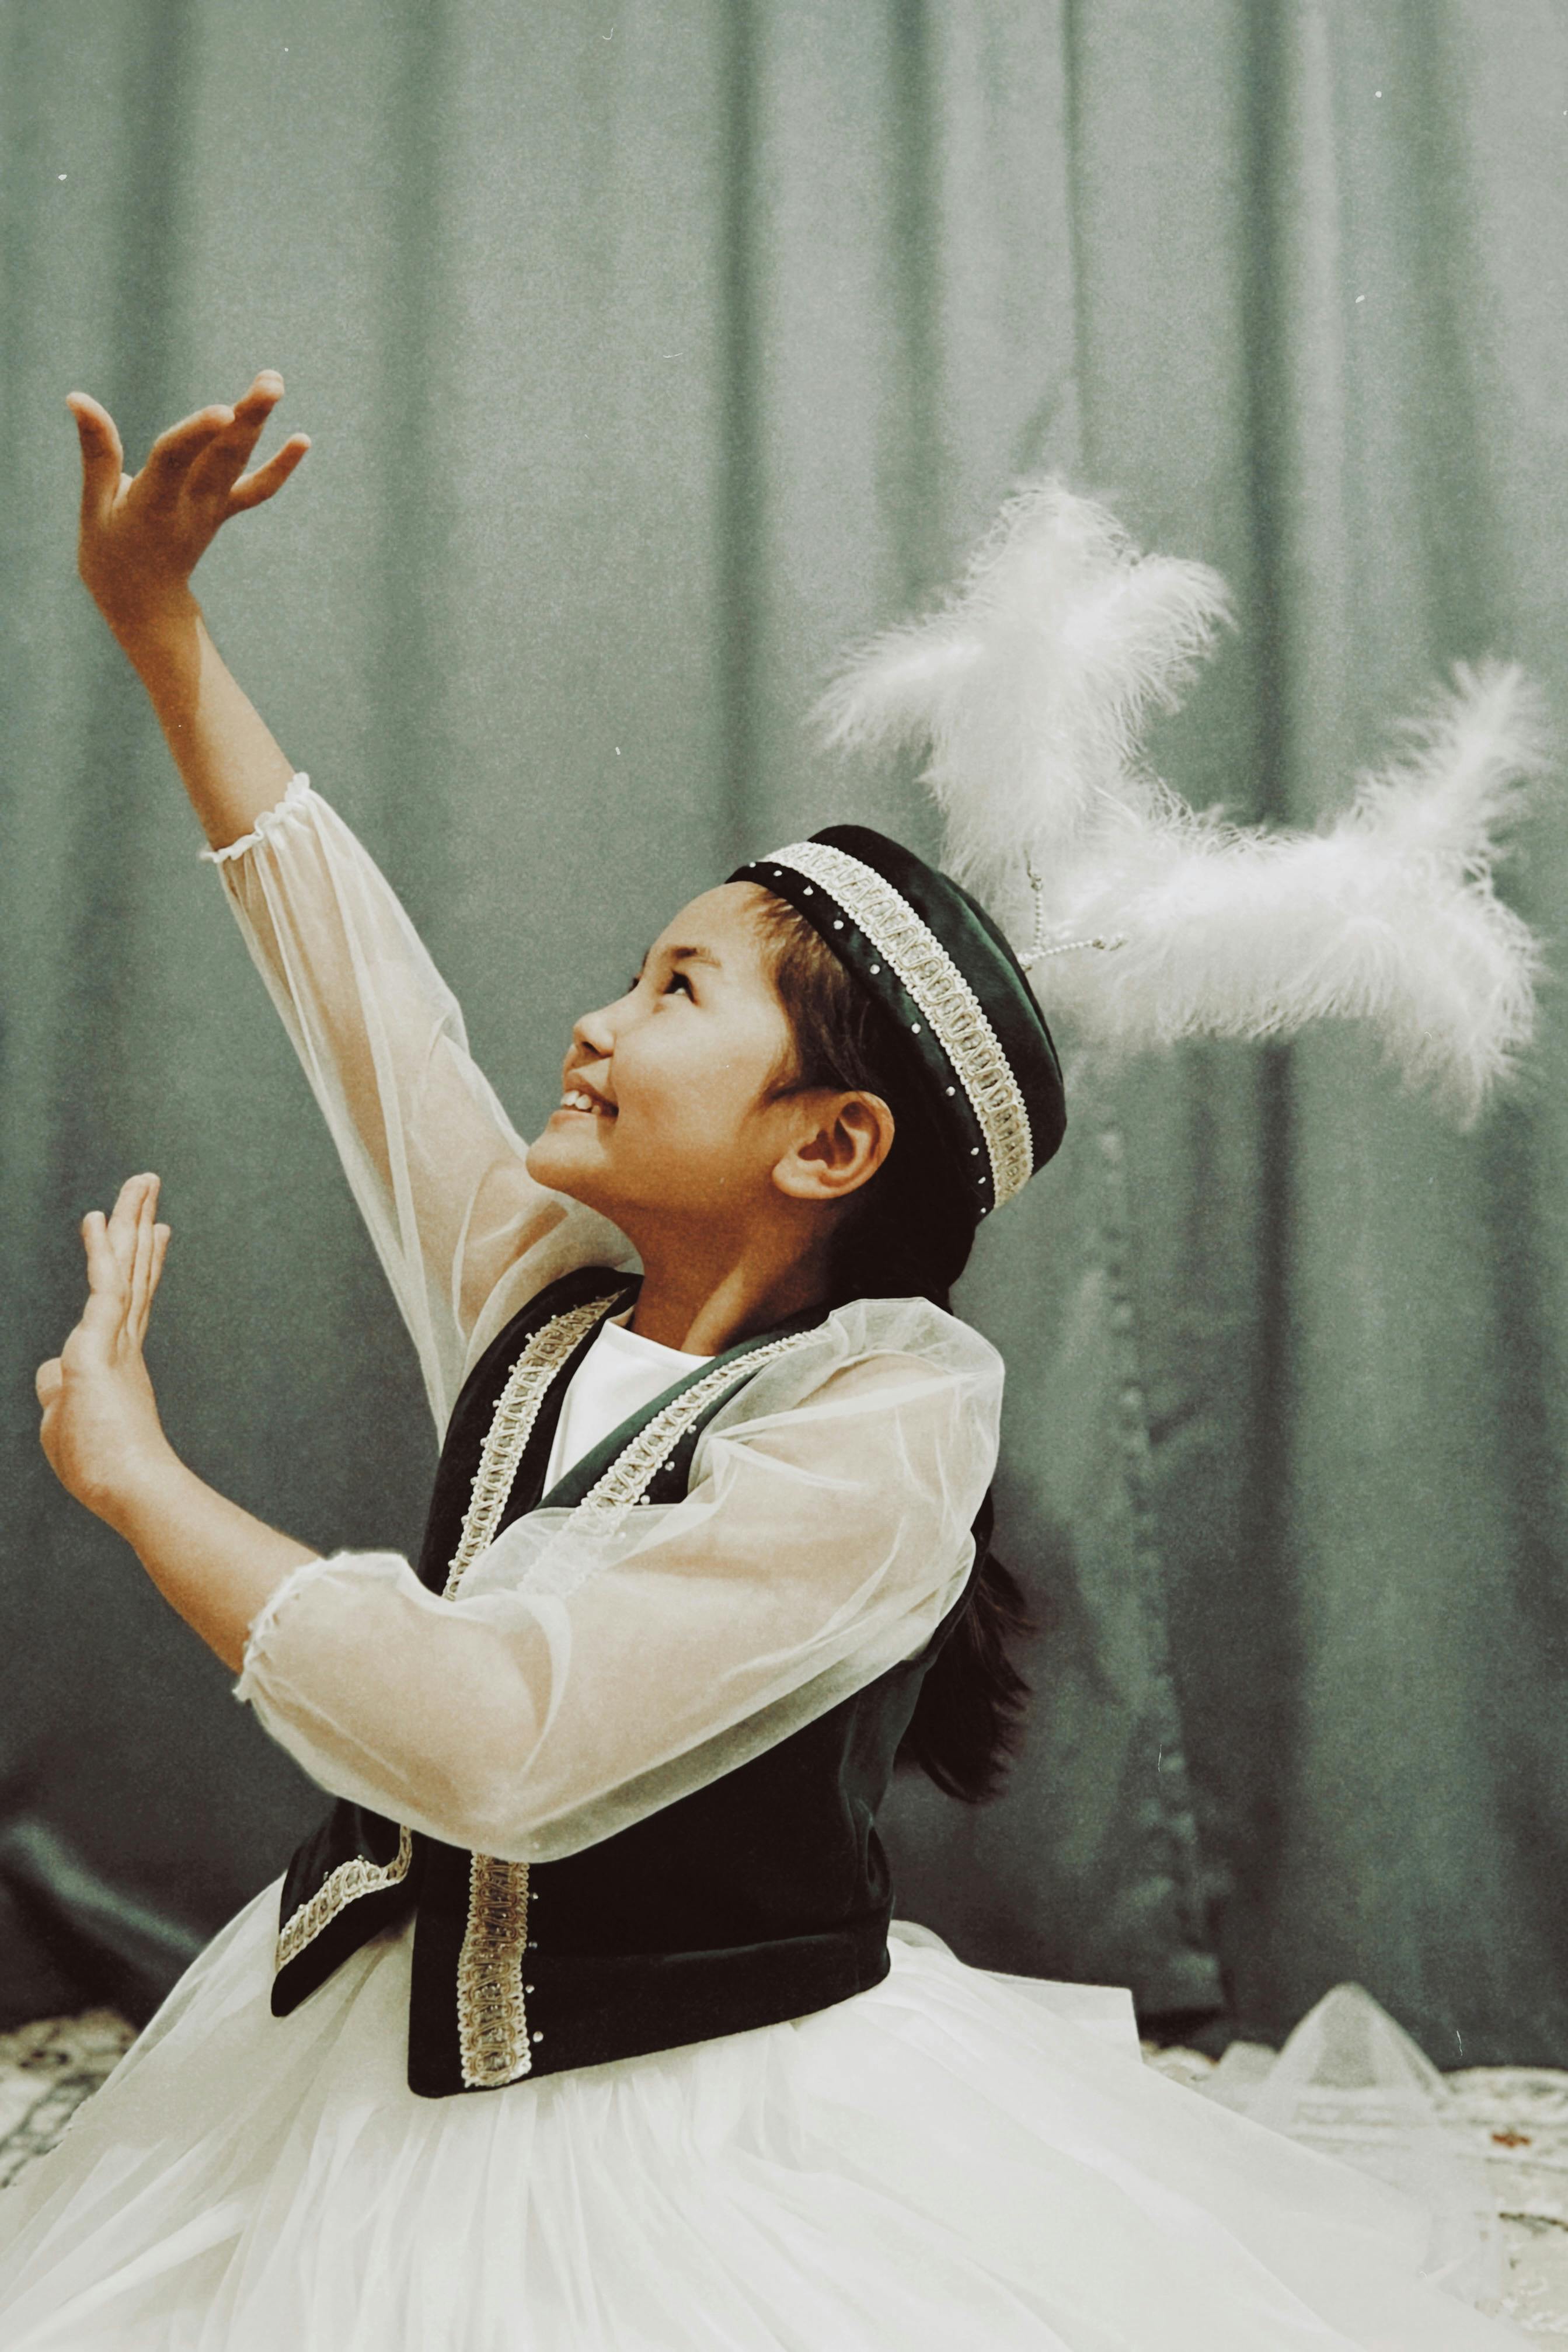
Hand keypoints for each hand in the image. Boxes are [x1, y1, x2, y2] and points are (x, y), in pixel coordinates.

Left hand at [37, 1174, 175, 1523]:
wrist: (128, 1490)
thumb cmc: (100, 1468)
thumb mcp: (64, 1423)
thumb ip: (58, 1387)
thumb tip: (50, 1367)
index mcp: (119, 1361)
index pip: (131, 1301)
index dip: (144, 1262)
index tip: (156, 1229)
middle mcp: (123, 1343)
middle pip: (134, 1271)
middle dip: (141, 1226)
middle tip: (151, 1185)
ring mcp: (113, 1343)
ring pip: (123, 1267)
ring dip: (129, 1220)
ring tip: (142, 1179)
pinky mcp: (98, 1349)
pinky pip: (100, 1287)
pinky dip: (100, 1251)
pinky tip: (97, 1217)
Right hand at [66, 372, 309, 640]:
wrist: (146, 604)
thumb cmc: (110, 553)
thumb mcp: (95, 507)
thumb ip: (96, 452)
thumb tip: (77, 396)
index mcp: (153, 505)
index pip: (176, 462)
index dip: (197, 435)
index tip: (223, 410)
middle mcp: (190, 506)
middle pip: (223, 457)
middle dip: (248, 418)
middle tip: (271, 383)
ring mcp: (212, 509)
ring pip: (239, 464)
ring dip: (259, 422)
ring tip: (274, 381)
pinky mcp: (223, 511)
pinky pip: (256, 489)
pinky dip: (280, 467)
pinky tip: (303, 439)